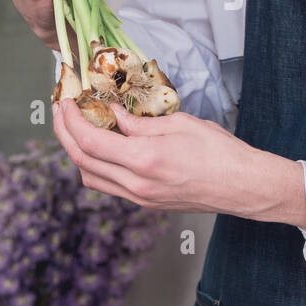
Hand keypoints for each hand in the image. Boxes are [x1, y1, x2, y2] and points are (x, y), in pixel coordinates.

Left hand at [50, 98, 305, 229]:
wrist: (244, 187)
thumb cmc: (220, 153)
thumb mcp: (180, 124)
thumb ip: (140, 123)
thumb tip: (113, 115)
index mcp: (144, 160)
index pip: (90, 141)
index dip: (70, 120)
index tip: (65, 101)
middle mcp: (136, 185)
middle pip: (82, 161)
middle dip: (65, 134)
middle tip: (61, 111)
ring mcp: (140, 198)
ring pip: (91, 177)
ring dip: (77, 152)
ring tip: (78, 127)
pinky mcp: (146, 203)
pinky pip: (108, 185)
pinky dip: (95, 165)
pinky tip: (102, 147)